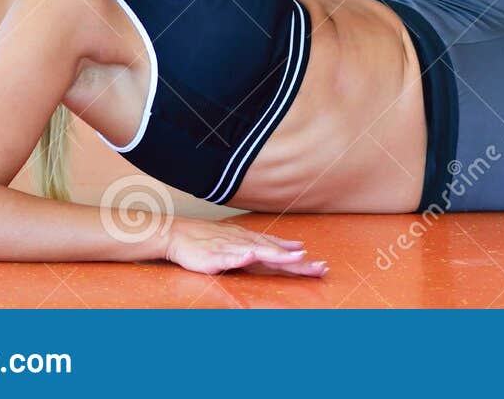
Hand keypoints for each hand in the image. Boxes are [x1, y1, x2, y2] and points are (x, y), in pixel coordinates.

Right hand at [162, 217, 327, 277]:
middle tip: (320, 267)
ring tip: (295, 257)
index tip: (323, 268)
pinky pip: (229, 256)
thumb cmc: (213, 240)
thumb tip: (298, 246)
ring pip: (258, 252)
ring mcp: (232, 249)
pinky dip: (240, 255)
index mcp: (256, 244)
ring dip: (277, 254)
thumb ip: (272, 246)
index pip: (283, 254)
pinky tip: (250, 256)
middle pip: (277, 254)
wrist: (180, 234)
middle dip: (298, 261)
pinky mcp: (215, 256)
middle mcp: (248, 244)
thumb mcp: (246, 242)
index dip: (302, 262)